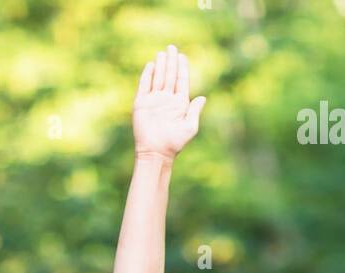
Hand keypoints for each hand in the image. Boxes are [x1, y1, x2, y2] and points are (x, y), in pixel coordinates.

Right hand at [133, 45, 205, 160]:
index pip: (181, 80)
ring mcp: (154, 101)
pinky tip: (150, 65)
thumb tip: (203, 98)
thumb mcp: (190, 127)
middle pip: (169, 75)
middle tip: (172, 47)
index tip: (182, 56)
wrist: (155, 152)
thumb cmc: (174, 143)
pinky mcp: (141, 104)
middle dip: (171, 62)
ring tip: (162, 53)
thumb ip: (195, 111)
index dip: (182, 68)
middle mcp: (167, 100)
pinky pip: (144, 85)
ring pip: (158, 78)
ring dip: (160, 65)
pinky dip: (147, 75)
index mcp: (179, 103)